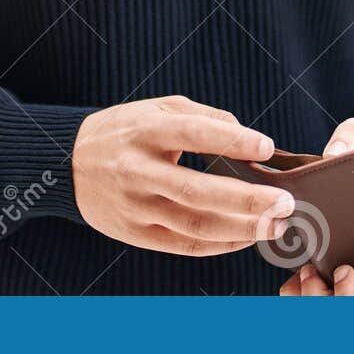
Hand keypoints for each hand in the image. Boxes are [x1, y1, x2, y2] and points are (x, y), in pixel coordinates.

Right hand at [72, 95, 294, 256]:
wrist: (68, 163)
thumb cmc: (123, 132)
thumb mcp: (156, 108)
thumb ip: (202, 117)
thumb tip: (247, 137)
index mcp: (144, 131)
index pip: (193, 134)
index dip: (232, 141)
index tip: (267, 147)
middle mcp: (137, 170)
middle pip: (198, 190)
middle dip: (247, 200)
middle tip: (285, 202)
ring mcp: (135, 206)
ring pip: (194, 225)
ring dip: (242, 229)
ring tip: (276, 224)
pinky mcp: (134, 233)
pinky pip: (184, 245)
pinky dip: (220, 244)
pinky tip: (245, 237)